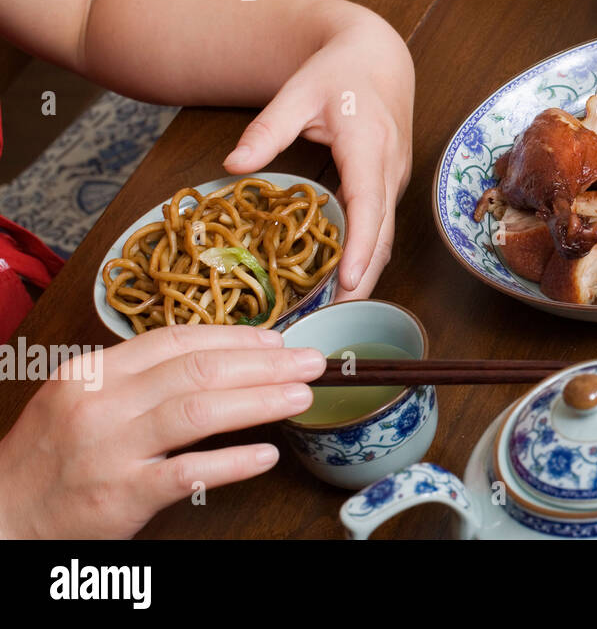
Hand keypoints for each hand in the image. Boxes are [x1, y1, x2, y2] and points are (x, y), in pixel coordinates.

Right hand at [0, 326, 324, 538]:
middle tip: (310, 362)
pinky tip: (266, 456)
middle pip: (198, 369)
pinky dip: (232, 462)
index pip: (177, 340)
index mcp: (95, 371)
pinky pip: (187, 473)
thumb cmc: (52, 456)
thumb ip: (140, 377)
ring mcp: (110, 448)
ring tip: (301, 396)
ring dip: (259, 401)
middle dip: (264, 364)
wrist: (2, 516)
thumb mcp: (82, 400)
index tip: (277, 340)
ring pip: (198, 411)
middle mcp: (101, 403)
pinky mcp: (120, 495)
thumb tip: (220, 359)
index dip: (235, 337)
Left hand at [223, 11, 413, 298]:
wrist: (381, 58)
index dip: (361, 247)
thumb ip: (267, 129)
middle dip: (364, 279)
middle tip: (334, 321)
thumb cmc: (339, 71)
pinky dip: (365, 257)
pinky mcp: (389, 186)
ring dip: (366, 274)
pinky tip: (342, 281)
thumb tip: (232, 164)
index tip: (350, 282)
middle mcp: (390, 169)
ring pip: (385, 237)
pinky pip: (380, 228)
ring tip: (334, 313)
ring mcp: (394, 180)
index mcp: (369, 146)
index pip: (369, 205)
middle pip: (383, 235)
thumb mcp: (297, 91)